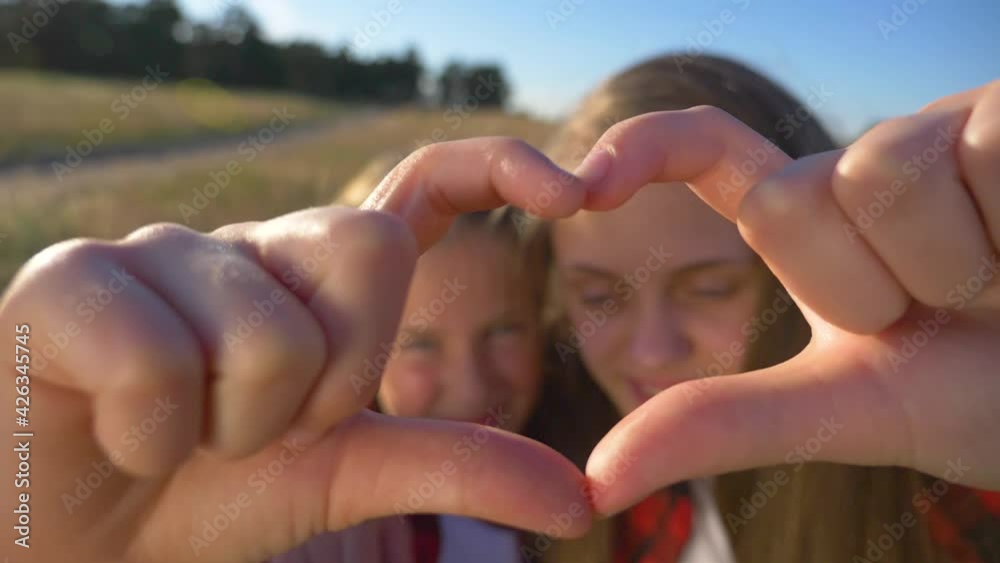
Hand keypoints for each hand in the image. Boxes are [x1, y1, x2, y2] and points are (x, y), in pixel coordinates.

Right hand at [0, 206, 590, 562]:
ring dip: (236, 429)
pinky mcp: (67, 279)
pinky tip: (122, 438)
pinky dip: (153, 438)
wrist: (80, 543)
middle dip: (336, 376)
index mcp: (317, 276)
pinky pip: (158, 360)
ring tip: (182, 438)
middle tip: (269, 429)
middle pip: (368, 247)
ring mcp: (157, 249)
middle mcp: (249, 242)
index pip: (422, 188)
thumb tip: (576, 498)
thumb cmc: (208, 493)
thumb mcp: (345, 476)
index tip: (575, 188)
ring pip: (268, 331)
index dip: (497, 169)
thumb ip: (455, 466)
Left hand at [578, 82, 999, 513]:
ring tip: (996, 287)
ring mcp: (937, 133)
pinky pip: (977, 152)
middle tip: (941, 317)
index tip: (582, 187)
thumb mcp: (846, 411)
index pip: (707, 153)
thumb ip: (724, 425)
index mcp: (812, 220)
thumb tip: (597, 481)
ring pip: (882, 171)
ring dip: (950, 268)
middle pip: (793, 197)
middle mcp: (862, 164)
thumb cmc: (980, 394)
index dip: (644, 152)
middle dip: (870, 287)